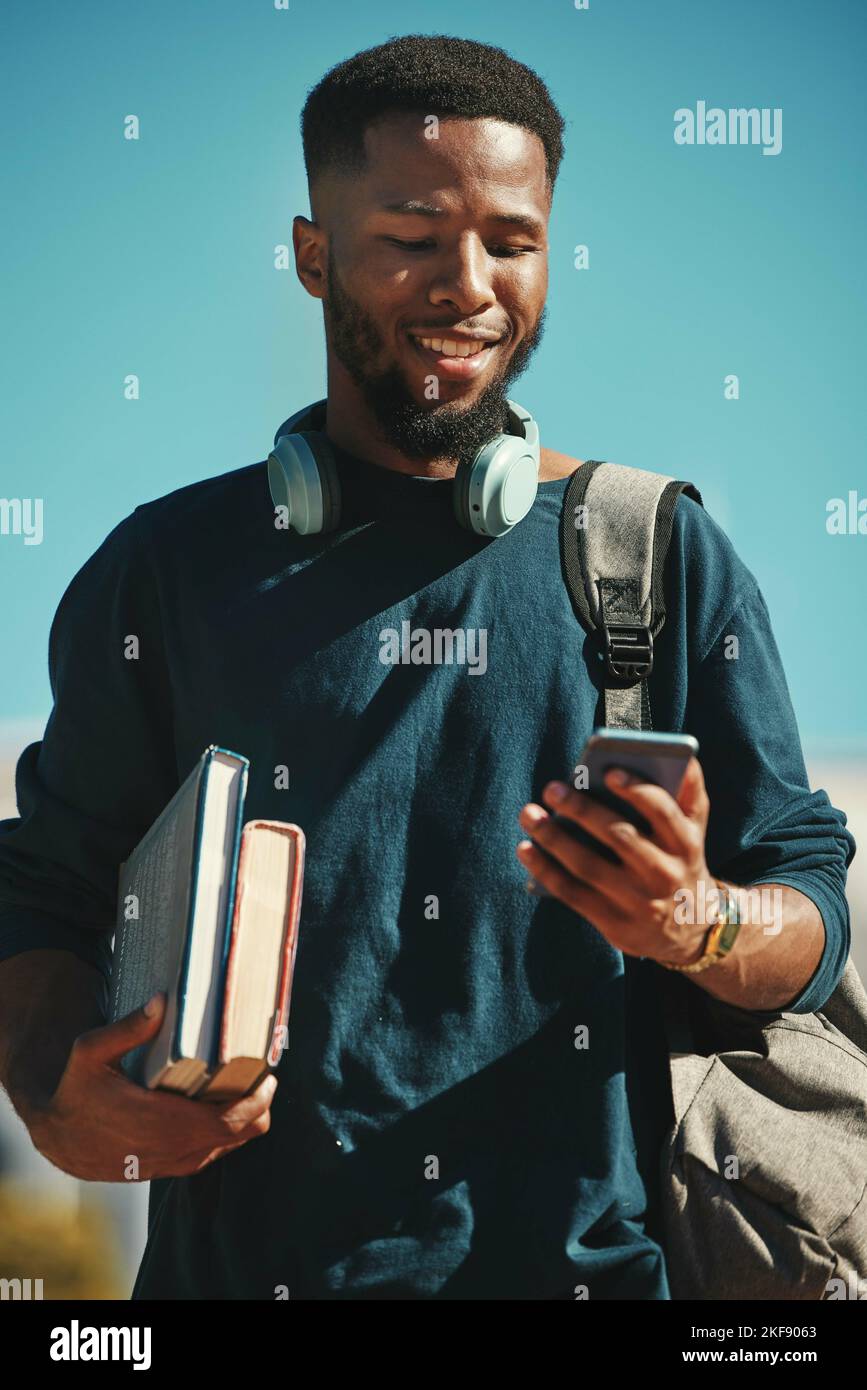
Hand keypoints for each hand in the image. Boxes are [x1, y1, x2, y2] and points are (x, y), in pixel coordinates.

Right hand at [24, 994, 276, 1181]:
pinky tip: (224, 1114)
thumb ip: (129, 1028)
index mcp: (157, 1121)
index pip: (224, 1122)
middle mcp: (166, 1148)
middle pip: (233, 1137)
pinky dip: (221, 1138)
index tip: (269, 1080)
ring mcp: (165, 1163)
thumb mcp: (92, 1051)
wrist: (54, 1135)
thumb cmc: (75, 1087)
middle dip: (257, 1112)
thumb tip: (162, 1001)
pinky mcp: (160, 1169)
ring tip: (250, 1092)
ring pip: (221, 1150)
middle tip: (265, 1082)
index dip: (254, 1105)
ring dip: (240, 1126)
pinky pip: (203, 1158)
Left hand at [516, 756, 719, 965]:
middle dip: (583, 810)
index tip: (609, 772)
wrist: (691, 928)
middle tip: (552, 788)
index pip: (663, 812)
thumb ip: (690, 789)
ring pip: (589, 866)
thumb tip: (682, 754)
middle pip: (620, 837)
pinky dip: (545, 870)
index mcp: (686, 843)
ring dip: (554, 838)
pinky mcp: (614, 923)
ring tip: (529, 813)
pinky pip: (573, 893)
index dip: (637, 791)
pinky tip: (525, 848)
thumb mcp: (695, 827)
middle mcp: (664, 874)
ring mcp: (638, 902)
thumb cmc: (681, 858)